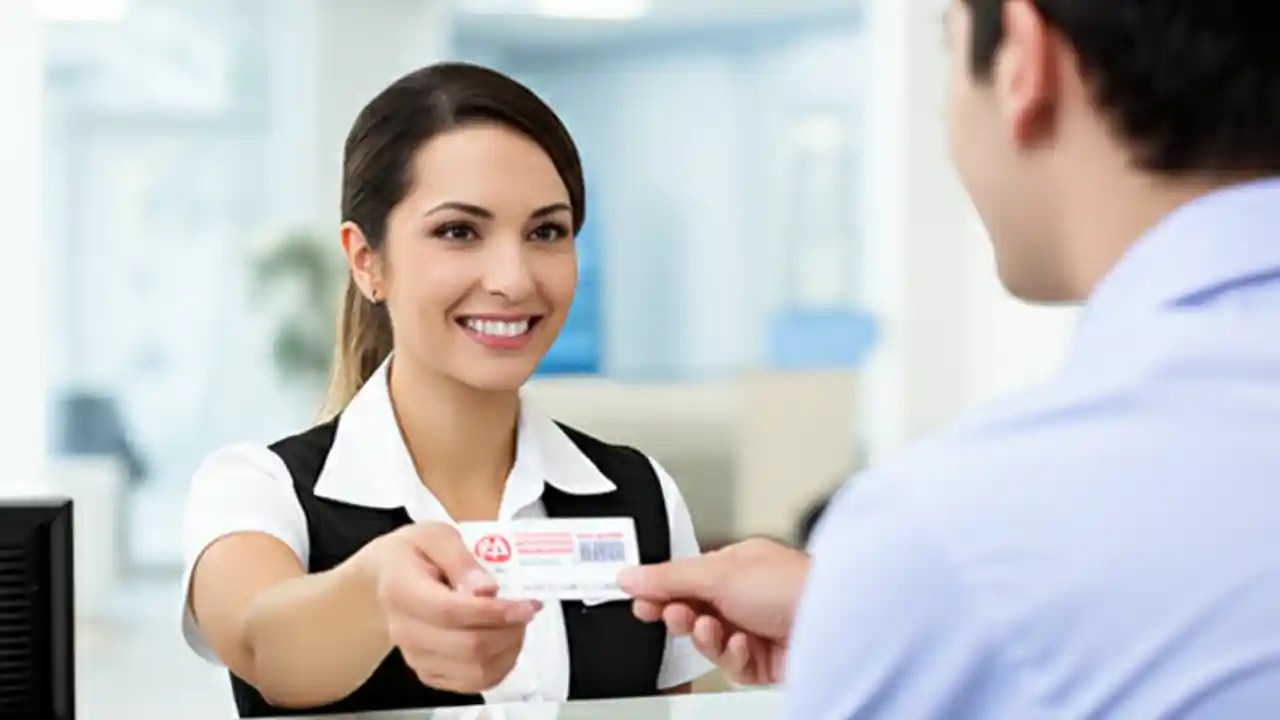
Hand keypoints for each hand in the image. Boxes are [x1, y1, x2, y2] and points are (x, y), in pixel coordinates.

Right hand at [360, 523, 539, 693]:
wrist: (384, 581)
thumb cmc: (414, 553)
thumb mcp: (435, 536)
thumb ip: (461, 560)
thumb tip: (487, 590)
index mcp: (402, 591)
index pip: (450, 612)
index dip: (493, 612)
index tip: (525, 605)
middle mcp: (406, 631)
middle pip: (466, 648)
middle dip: (508, 631)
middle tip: (527, 611)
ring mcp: (417, 657)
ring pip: (474, 671)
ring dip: (509, 650)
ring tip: (518, 624)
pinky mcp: (429, 672)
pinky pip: (472, 683)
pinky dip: (499, 667)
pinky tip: (506, 643)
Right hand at [618, 538, 808, 684]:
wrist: (836, 622)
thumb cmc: (791, 584)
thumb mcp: (717, 573)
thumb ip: (669, 577)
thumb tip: (629, 575)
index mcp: (736, 565)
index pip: (686, 577)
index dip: (661, 589)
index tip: (640, 600)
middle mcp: (745, 596)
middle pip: (693, 610)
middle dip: (680, 614)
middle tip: (672, 614)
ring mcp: (755, 628)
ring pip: (709, 641)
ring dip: (705, 636)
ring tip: (712, 628)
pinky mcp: (764, 661)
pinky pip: (731, 664)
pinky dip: (732, 655)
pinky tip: (742, 644)